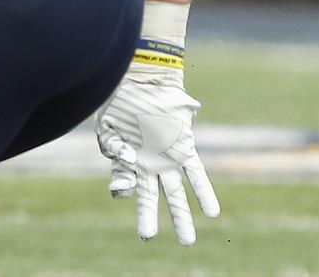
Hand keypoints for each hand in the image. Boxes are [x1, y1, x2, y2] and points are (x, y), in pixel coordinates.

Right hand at [95, 67, 220, 243]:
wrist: (144, 77)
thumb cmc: (121, 98)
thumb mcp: (107, 123)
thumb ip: (112, 144)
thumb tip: (126, 158)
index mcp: (126, 159)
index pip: (123, 185)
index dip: (121, 189)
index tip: (122, 187)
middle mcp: (147, 163)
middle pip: (149, 197)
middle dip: (148, 218)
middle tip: (147, 238)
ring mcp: (166, 157)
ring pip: (175, 194)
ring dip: (181, 216)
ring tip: (187, 241)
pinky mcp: (183, 148)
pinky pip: (196, 174)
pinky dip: (203, 192)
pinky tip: (211, 213)